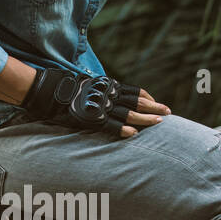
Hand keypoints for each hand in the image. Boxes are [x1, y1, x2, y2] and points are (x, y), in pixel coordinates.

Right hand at [22, 68, 169, 136]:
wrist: (52, 91)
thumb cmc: (69, 89)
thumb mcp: (90, 85)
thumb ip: (103, 90)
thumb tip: (111, 93)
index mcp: (109, 86)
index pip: (133, 91)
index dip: (147, 97)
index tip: (156, 101)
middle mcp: (109, 95)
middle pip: (137, 102)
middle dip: (154, 107)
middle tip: (168, 112)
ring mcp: (102, 107)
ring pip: (129, 113)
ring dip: (145, 118)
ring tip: (159, 123)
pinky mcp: (92, 118)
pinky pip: (111, 125)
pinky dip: (123, 129)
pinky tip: (134, 134)